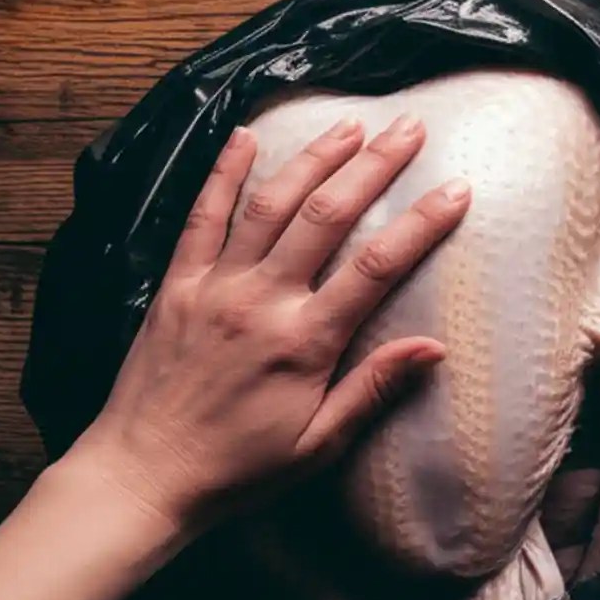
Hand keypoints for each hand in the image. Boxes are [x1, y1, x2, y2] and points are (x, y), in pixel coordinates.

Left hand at [60, 114, 471, 533]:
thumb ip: (372, 388)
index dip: (422, 223)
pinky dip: (224, 173)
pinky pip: (202, 216)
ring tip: (349, 124)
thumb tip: (434, 347)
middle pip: (327, 215)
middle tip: (409, 128)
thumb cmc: (237, 470)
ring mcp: (214, 286)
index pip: (377, 267)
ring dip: (313, 158)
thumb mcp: (318, 444)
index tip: (456, 188)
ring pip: (270, 204)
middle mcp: (262, 301)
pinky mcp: (176, 284)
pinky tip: (245, 137)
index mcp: (304, 342)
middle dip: (374, 166)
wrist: (143, 476)